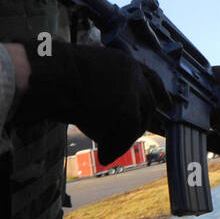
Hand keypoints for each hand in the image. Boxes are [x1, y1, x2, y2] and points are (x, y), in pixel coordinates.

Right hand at [12, 38, 165, 162]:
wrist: (51, 75)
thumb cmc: (56, 73)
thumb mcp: (85, 75)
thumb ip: (101, 87)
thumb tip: (103, 109)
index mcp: (124, 62)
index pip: (151, 78)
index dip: (160, 93)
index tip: (168, 104)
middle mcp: (134, 75)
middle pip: (148, 103)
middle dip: (146, 121)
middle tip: (139, 137)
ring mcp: (132, 91)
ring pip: (137, 122)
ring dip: (124, 138)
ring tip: (108, 150)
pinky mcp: (127, 109)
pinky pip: (126, 134)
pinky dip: (116, 147)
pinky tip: (105, 156)